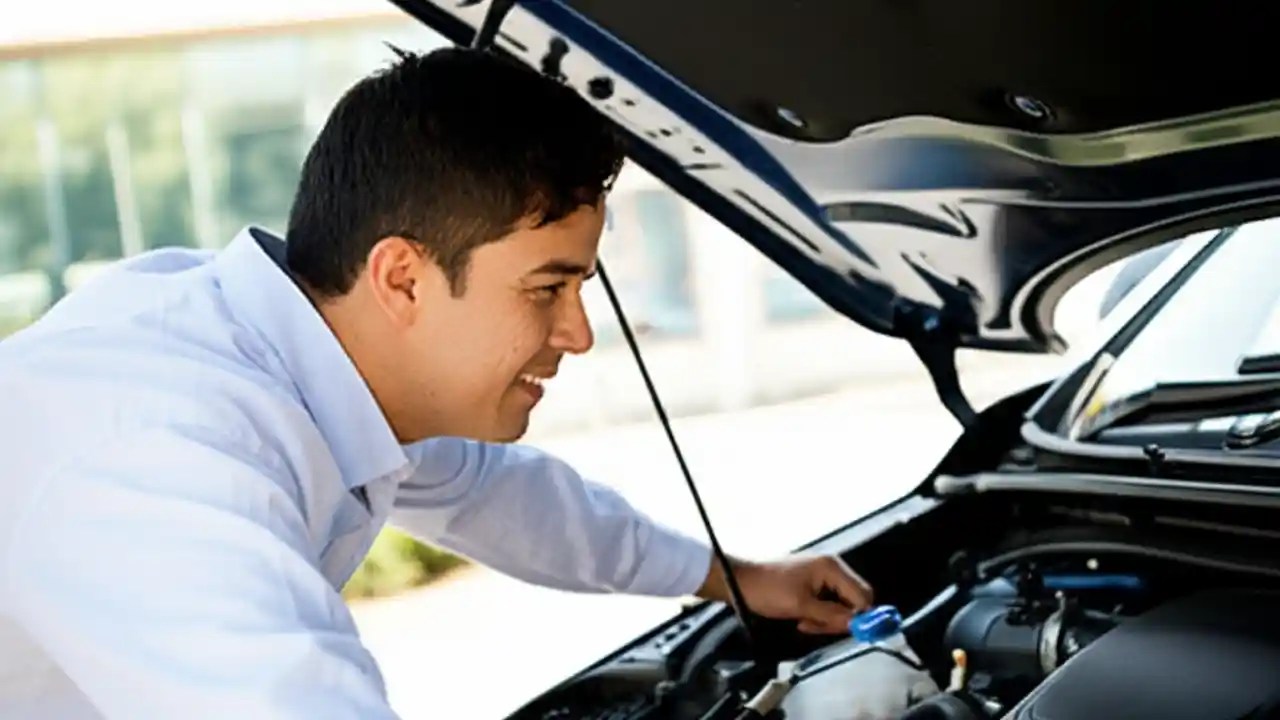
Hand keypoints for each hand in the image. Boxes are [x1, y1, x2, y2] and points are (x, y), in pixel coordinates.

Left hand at [697, 553, 873, 634]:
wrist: (741, 581)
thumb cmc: (768, 590)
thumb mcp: (801, 606)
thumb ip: (831, 615)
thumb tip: (858, 624)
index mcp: (831, 567)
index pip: (862, 595)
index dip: (860, 616)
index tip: (847, 633)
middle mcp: (832, 567)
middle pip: (854, 599)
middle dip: (841, 618)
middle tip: (819, 628)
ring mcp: (823, 574)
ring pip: (841, 604)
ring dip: (827, 618)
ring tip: (805, 623)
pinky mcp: (814, 582)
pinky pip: (828, 602)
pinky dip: (820, 613)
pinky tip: (803, 618)